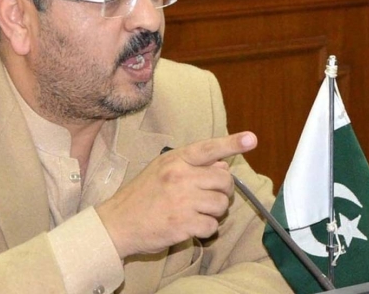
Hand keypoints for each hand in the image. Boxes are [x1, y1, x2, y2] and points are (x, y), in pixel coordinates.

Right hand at [96, 132, 256, 257]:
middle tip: (210, 197)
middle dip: (223, 190)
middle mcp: (180, 177)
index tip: (251, 139)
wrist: (117, 223)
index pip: (208, 148)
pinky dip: (205, 230)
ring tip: (196, 212)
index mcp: (174, 160)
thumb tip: (222, 164)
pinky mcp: (183, 224)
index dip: (232, 143)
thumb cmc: (141, 196)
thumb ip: (190, 166)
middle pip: (224, 180)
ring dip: (214, 212)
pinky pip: (212, 226)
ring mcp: (182, 201)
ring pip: (221, 205)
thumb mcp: (160, 170)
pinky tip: (189, 226)